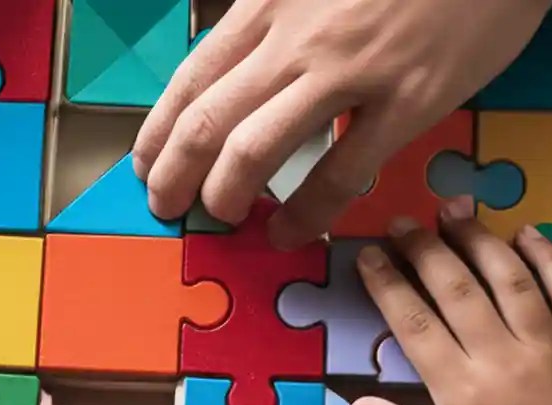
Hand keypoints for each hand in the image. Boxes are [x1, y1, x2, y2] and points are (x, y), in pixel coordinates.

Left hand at [133, 0, 551, 248]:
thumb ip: (274, 19)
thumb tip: (237, 70)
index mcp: (269, 3)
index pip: (192, 78)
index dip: (159, 131)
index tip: (145, 166)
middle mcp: (295, 39)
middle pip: (208, 121)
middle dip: (175, 174)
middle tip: (167, 205)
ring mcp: (349, 72)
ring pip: (255, 149)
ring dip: (224, 195)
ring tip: (219, 218)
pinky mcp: (406, 102)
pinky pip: (340, 174)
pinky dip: (306, 215)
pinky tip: (291, 234)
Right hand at [350, 198, 551, 404]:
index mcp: (468, 395)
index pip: (415, 326)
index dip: (386, 286)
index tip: (366, 256)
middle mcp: (508, 359)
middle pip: (457, 290)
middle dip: (424, 250)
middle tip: (400, 222)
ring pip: (510, 279)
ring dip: (479, 241)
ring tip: (454, 211)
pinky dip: (550, 258)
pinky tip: (530, 235)